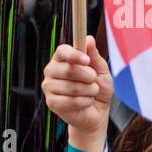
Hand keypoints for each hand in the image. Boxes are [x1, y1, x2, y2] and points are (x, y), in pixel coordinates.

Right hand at [41, 37, 112, 151]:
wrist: (97, 112)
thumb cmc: (98, 89)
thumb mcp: (102, 71)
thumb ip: (94, 56)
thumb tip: (89, 38)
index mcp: (62, 59)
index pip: (61, 51)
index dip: (74, 55)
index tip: (86, 60)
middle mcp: (52, 71)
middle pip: (68, 69)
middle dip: (88, 76)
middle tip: (93, 80)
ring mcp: (49, 87)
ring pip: (72, 87)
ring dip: (89, 91)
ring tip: (91, 92)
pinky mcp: (52, 102)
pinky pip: (71, 101)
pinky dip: (85, 101)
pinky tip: (86, 102)